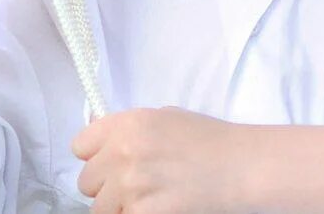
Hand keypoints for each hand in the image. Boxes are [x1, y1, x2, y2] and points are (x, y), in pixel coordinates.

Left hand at [72, 108, 240, 213]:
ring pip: (100, 209)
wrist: (243, 167)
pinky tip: (160, 207)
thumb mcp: (167, 119)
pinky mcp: (142, 213)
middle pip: (87, 182)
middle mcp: (123, 152)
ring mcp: (131, 186)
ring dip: (121, 207)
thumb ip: (130, 130)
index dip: (97, 156)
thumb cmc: (211, 141)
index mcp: (129, 123)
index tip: (113, 163)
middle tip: (138, 185)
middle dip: (108, 186)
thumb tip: (100, 144)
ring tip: (152, 198)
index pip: (80, 146)